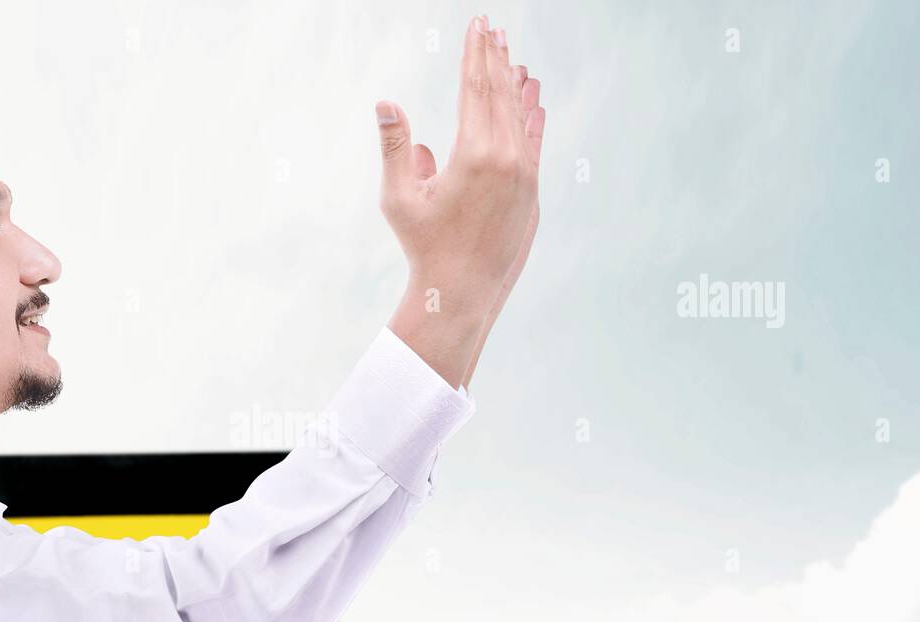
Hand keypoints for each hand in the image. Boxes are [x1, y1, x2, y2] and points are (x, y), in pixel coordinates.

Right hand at [376, 16, 542, 327]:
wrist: (462, 295)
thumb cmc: (424, 248)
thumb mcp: (399, 198)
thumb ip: (395, 146)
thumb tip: (385, 103)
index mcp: (475, 153)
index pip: (476, 87)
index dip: (475, 52)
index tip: (477, 25)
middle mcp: (508, 159)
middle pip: (502, 94)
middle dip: (496, 59)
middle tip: (494, 29)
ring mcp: (526, 177)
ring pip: (522, 118)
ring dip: (516, 86)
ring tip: (515, 60)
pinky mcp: (533, 195)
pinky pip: (533, 146)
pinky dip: (532, 121)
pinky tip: (533, 105)